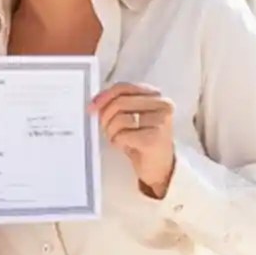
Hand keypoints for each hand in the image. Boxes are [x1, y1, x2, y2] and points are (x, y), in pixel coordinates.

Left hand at [90, 82, 175, 198]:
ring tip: (119, 139)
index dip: (105, 96)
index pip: (124, 87)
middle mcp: (162, 105)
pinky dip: (118, 143)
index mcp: (155, 96)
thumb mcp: (130, 116)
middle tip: (105, 128)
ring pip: (120, 119)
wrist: (160, 167)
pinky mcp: (155, 139)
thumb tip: (96, 101)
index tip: (93, 106)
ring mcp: (161, 122)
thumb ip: (116, 104)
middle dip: (106, 117)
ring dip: (112, 132)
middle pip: (120, 102)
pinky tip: (127, 147)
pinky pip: (122, 136)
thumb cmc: (143, 140)